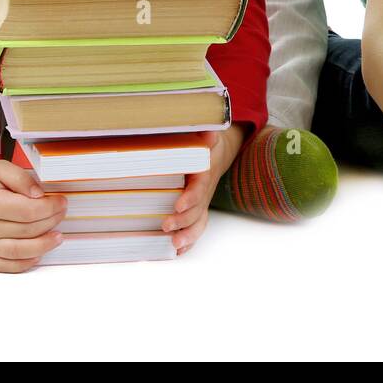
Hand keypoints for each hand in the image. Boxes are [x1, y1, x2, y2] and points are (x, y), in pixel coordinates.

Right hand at [0, 160, 67, 272]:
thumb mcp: (2, 168)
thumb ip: (22, 179)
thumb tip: (38, 195)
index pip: (28, 211)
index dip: (50, 208)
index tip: (62, 202)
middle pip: (28, 231)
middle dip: (51, 222)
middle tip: (62, 213)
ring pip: (20, 251)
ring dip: (43, 245)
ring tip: (58, 237)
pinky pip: (6, 266)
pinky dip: (24, 263)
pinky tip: (38, 254)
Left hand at [160, 126, 244, 254]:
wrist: (216, 156)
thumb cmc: (204, 148)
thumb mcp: (206, 138)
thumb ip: (207, 136)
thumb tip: (209, 131)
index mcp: (204, 175)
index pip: (199, 189)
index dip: (191, 198)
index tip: (178, 205)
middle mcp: (204, 193)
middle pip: (197, 211)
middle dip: (183, 221)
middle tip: (166, 226)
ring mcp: (202, 205)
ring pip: (198, 223)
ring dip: (188, 236)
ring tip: (174, 245)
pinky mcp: (198, 212)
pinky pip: (196, 229)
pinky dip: (189, 241)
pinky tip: (178, 251)